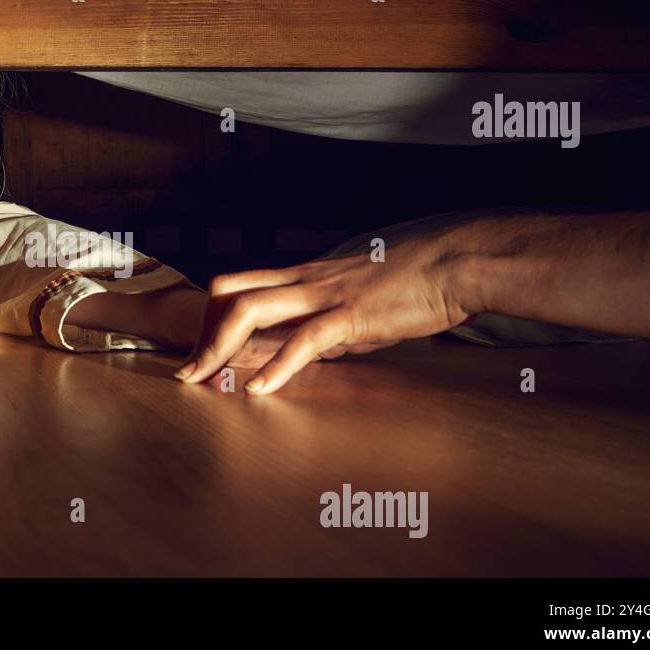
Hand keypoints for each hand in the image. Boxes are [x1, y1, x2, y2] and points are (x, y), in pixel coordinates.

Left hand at [176, 232, 472, 393]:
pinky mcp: (353, 313)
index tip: (201, 349)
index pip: (243, 284)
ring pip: (251, 309)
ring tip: (199, 380)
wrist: (463, 258)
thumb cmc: (423, 274)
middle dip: (201, 332)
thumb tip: (322, 346)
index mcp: (310, 272)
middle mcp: (308, 278)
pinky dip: (276, 368)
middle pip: (230, 292)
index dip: (214, 316)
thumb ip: (337, 317)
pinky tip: (258, 391)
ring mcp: (326, 293)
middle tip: (187, 370)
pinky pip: (304, 340)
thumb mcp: (366, 290)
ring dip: (218, 348)